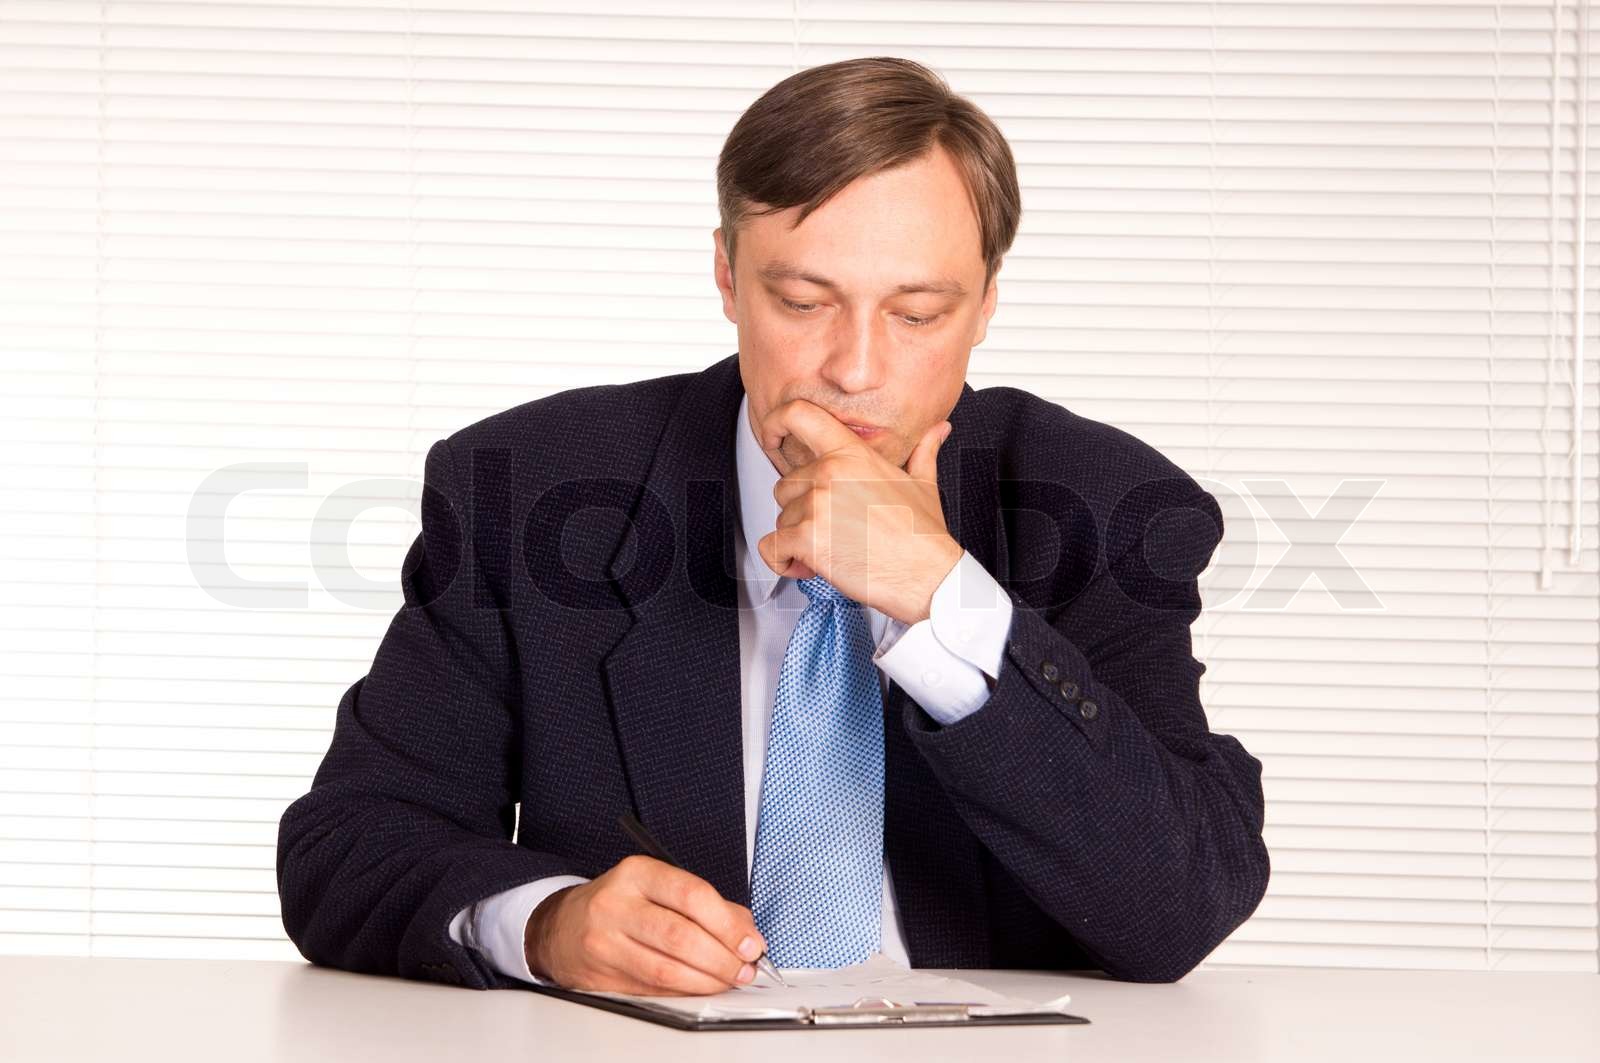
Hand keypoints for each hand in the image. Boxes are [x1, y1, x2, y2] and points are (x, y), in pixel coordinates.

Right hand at [523, 854, 766, 994]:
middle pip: (681, 937)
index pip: (691, 895)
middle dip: (722, 958)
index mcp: (636, 873)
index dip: (728, 924)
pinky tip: (703, 987)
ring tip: (730, 979)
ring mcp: (605, 944)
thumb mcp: (657, 885)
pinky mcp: (602, 977)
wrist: (561, 926)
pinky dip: (686, 992)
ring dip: (708, 981)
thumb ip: (706, 904)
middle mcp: (616, 906)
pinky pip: (654, 990)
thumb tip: (746, 931)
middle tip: (745, 968)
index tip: (751, 942)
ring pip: (667, 971)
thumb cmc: (620, 902)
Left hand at [757, 398, 963, 623]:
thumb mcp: (923, 483)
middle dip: (802, 512)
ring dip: (799, 539)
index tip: (771, 436)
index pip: (800, 415)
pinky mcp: (808, 537)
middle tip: (833, 529)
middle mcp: (830, 473)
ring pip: (781, 520)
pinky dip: (784, 561)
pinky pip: (772, 548)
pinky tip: (810, 565)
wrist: (927, 576)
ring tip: (832, 548)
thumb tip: (938, 430)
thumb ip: (923, 450)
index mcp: (852, 454)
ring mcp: (817, 504)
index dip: (776, 422)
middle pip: (785, 486)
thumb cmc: (922, 535)